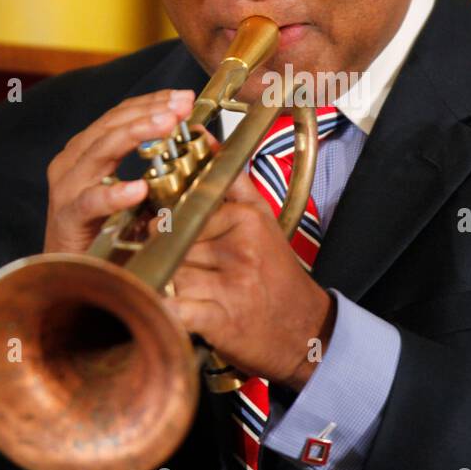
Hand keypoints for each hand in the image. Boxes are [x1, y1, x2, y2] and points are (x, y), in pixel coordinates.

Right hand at [42, 88, 196, 253]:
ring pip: (100, 150)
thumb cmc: (102, 231)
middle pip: (111, 125)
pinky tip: (138, 189)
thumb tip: (195, 143)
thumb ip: (152, 167)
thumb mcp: (131, 191)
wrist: (70, 273)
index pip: (120, 116)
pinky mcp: (67, 218)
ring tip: (167, 125)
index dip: (151, 102)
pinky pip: (91, 202)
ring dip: (136, 134)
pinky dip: (115, 194)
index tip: (183, 96)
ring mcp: (67, 188)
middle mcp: (73, 163)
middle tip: (180, 105)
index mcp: (87, 152)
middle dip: (149, 111)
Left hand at [167, 166, 335, 391]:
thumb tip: (206, 139)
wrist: (305, 331)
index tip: (171, 234)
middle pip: (173, 241)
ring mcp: (231, 284)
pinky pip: (174, 306)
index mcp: (247, 219)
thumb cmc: (277, 276)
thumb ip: (233, 181)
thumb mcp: (264, 219)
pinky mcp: (220, 318)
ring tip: (188, 290)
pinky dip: (165, 310)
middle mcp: (240, 248)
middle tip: (182, 268)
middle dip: (168, 255)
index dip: (170, 224)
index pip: (184, 210)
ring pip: (169, 271)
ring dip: (168, 283)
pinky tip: (169, 310)